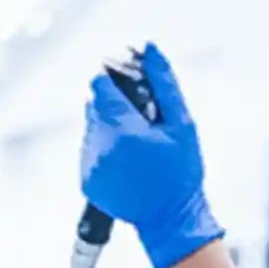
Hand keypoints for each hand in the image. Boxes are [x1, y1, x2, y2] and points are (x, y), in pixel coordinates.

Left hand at [79, 42, 224, 267]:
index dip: (113, 76)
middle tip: (142, 115)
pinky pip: (91, 150)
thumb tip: (150, 49)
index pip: (100, 86)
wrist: (170, 219)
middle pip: (94, 106)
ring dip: (110, 125)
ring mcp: (89, 165)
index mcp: (121, 130)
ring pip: (92, 127)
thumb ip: (163, 84)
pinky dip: (106, 147)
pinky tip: (129, 159)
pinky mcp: (86, 179)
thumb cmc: (182, 173)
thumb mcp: (181, 125)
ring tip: (139, 142)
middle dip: (115, 103)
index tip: (128, 78)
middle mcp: (98, 147)